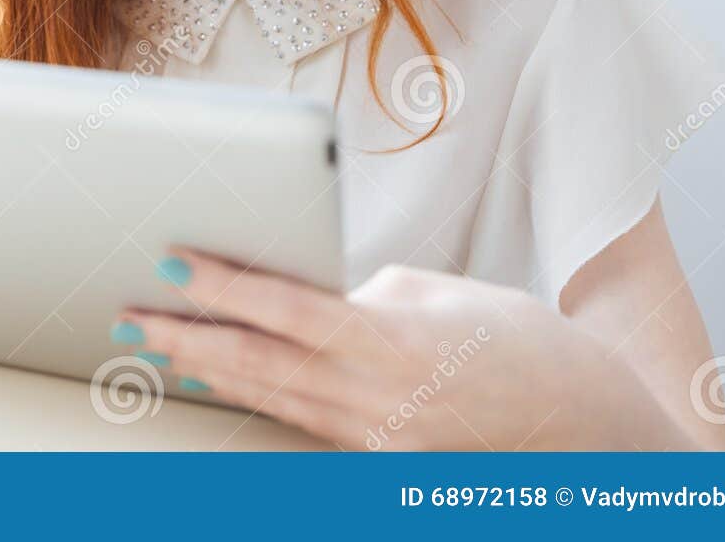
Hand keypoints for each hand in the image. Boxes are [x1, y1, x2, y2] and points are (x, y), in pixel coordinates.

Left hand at [118, 252, 691, 449]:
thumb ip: (371, 293)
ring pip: (271, 397)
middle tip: (129, 316)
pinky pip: (301, 423)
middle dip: (187, 336)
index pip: (286, 308)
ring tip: (155, 346)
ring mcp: (375, 438)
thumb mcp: (451, 295)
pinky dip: (257, 398)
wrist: (594, 438)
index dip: (223, 286)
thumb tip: (315, 295)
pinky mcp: (379, 459)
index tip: (174, 264)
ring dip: (209, 369)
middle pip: (260, 361)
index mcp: (394, 342)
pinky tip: (222, 380)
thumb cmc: (529, 349)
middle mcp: (376, 398)